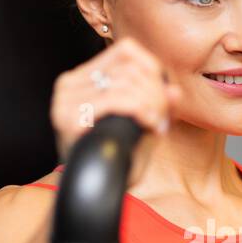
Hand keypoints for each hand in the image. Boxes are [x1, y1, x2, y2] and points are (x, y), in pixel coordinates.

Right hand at [49, 37, 183, 183]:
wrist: (89, 191)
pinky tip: (150, 125)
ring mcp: (66, 100)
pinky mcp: (68, 118)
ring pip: (127, 81)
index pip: (126, 51)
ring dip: (152, 104)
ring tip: (157, 124)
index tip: (162, 98)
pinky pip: (116, 100)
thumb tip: (175, 90)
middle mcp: (69, 83)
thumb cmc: (113, 161)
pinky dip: (142, 111)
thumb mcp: (140, 128)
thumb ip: (157, 106)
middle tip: (162, 118)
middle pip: (130, 67)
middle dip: (156, 93)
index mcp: (82, 78)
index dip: (153, 69)